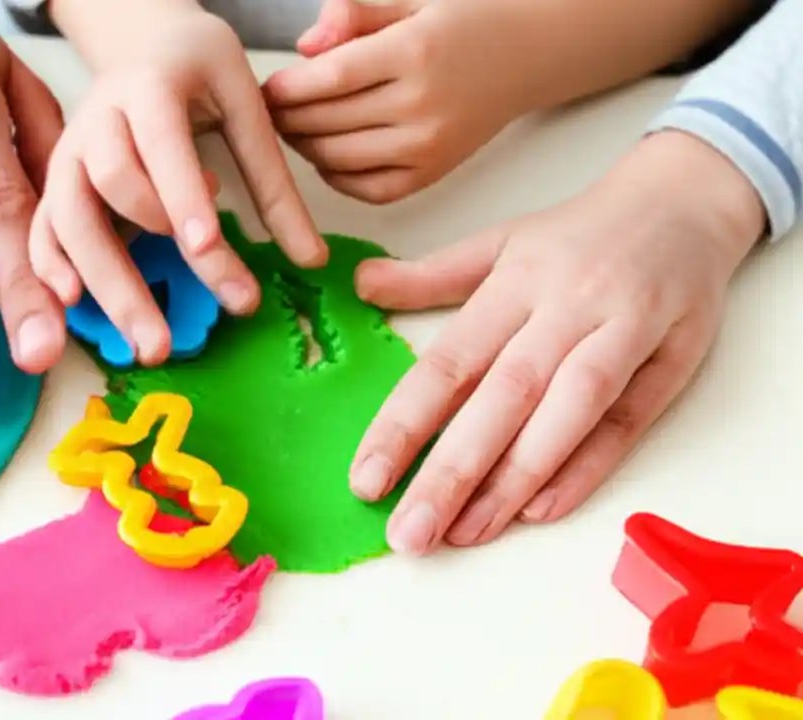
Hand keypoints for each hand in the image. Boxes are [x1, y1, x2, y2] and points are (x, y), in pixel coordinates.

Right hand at [31, 2, 326, 364]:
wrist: (145, 41)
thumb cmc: (201, 75)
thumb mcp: (248, 109)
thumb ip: (275, 185)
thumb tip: (311, 262)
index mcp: (153, 87)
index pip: (163, 144)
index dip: (181, 196)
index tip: (206, 248)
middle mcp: (99, 117)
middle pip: (107, 189)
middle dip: (136, 267)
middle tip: (166, 340)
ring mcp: (69, 151)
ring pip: (67, 218)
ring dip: (101, 286)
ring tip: (141, 343)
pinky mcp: (56, 180)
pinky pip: (42, 227)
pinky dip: (50, 267)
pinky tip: (72, 307)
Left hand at [263, 0, 535, 202]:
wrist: (528, 53)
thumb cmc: (462, 22)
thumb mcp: (410, 0)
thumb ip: (354, 15)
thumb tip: (305, 48)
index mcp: (414, 51)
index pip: (332, 77)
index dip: (289, 87)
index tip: (265, 87)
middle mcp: (422, 104)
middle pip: (328, 122)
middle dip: (286, 117)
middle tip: (268, 109)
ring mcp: (428, 145)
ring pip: (338, 159)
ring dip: (303, 146)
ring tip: (291, 126)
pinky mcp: (431, 174)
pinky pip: (367, 189)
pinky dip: (335, 176)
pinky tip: (325, 153)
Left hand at [348, 131, 765, 553]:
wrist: (685, 200)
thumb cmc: (578, 235)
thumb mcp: (499, 242)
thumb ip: (430, 276)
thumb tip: (359, 287)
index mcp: (513, 283)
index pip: (447, 363)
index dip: (403, 425)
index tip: (366, 480)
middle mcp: (565, 309)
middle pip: (502, 399)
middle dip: (451, 472)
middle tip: (409, 534)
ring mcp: (622, 334)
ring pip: (566, 414)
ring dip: (514, 481)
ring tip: (464, 535)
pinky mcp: (671, 360)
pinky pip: (626, 422)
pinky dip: (585, 469)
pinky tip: (538, 513)